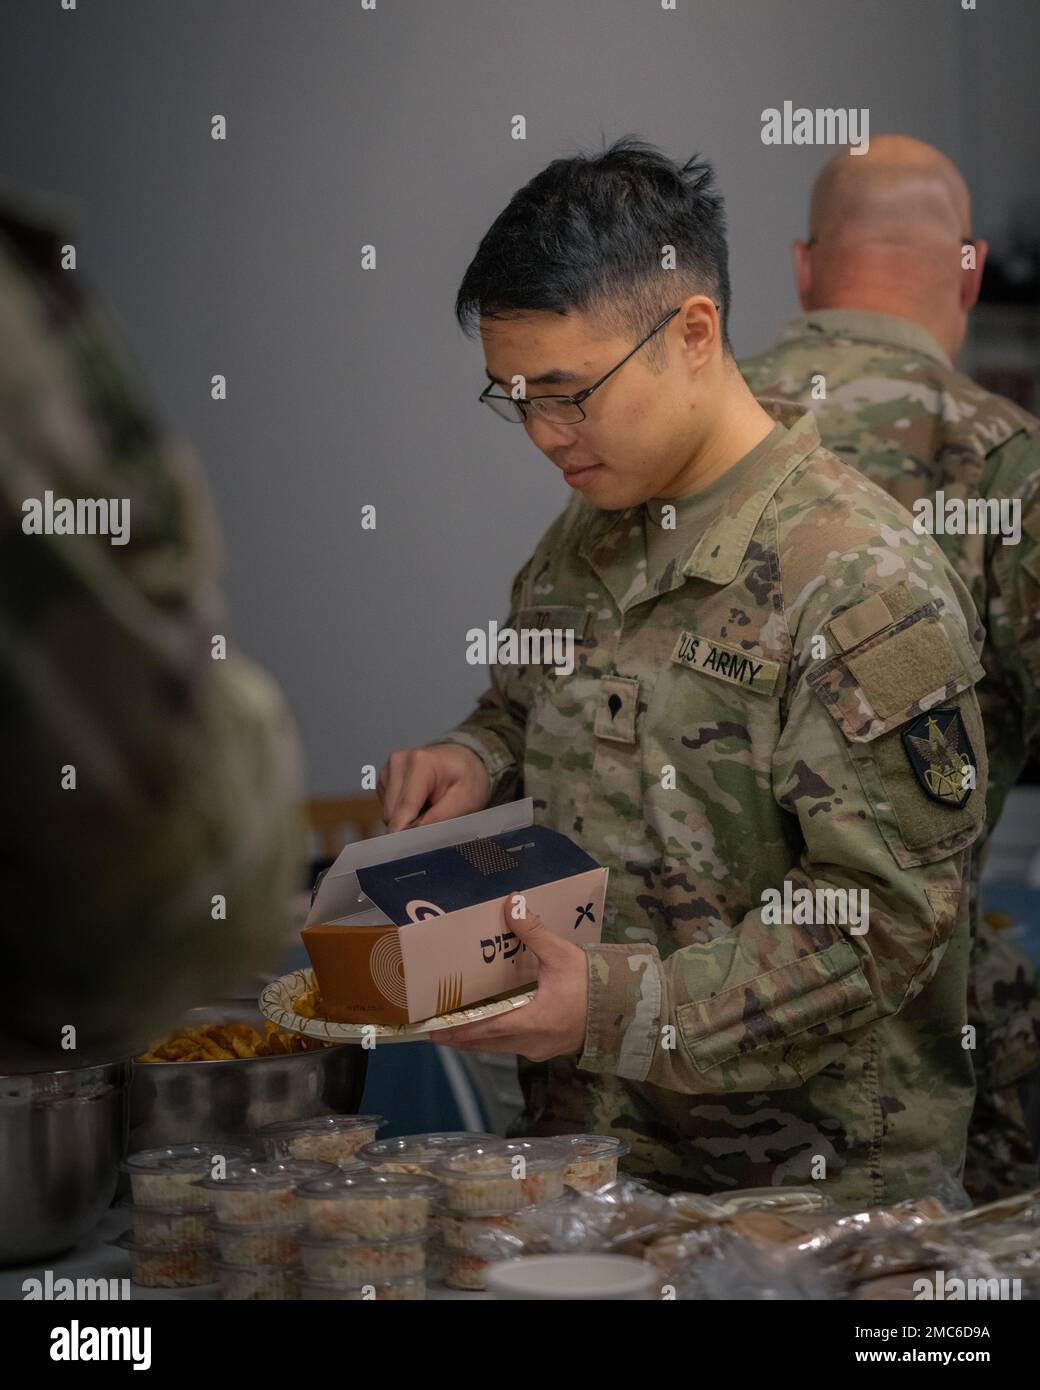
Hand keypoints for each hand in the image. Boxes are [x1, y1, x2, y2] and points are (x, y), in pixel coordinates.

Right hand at [377, 743, 488, 831]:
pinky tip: (419, 804)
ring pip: (388, 814)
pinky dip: (402, 813)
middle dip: (410, 825)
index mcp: (420, 763)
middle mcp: (398, 762)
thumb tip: (414, 835)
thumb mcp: (464, 800)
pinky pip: (388, 809)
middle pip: (393, 813)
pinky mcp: (384, 780)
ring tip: (429, 809)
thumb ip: (440, 817)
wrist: (461, 761)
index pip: (405, 807)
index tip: (408, 852)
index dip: (405, 833)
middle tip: (433, 824)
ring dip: (406, 819)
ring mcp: (388, 769)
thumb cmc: (467, 779)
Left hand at [431, 896, 588, 1061]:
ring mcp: (540, 1049)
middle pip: (486, 1043)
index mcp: (531, 1022)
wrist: (628, 1009)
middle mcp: (531, 1042)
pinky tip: (491, 1024)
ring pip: (499, 1046)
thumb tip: (511, 905)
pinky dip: (496, 1037)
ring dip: (477, 1038)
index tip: (432, 1031)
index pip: (483, 1030)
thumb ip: (533, 932)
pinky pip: (513, 1044)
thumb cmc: (594, 985)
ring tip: (455, 1028)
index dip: (456, 1031)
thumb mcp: (562, 955)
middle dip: (459, 1037)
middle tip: (434, 1030)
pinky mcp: (548, 1047)